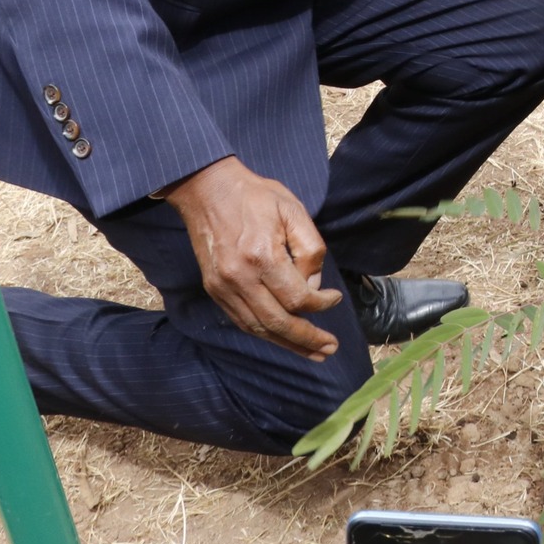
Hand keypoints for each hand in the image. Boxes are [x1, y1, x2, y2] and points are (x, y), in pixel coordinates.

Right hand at [161, 156, 341, 359]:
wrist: (208, 190)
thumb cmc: (256, 197)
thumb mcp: (294, 211)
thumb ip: (310, 249)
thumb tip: (313, 285)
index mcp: (262, 256)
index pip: (298, 297)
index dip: (321, 304)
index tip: (334, 298)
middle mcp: (239, 278)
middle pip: (278, 323)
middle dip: (307, 340)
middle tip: (330, 349)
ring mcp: (223, 287)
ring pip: (258, 329)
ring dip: (287, 345)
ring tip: (313, 353)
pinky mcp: (214, 290)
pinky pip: (243, 321)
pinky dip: (265, 333)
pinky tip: (283, 339)